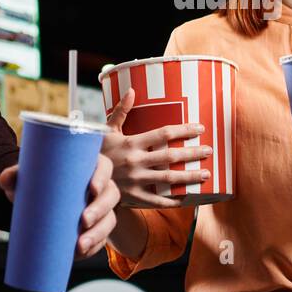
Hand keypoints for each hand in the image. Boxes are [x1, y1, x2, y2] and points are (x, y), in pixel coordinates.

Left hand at [0, 153, 120, 260]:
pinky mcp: (95, 228)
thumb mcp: (25, 177)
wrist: (36, 202)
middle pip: (111, 195)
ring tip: (81, 244)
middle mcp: (100, 187)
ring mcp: (100, 209)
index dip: (102, 176)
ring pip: (109, 219)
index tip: (92, 188)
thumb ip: (13, 176)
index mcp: (88, 167)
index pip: (104, 166)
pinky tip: (82, 253)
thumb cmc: (37, 183)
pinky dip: (94, 246)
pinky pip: (102, 239)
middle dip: (100, 209)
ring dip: (99, 233)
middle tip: (83, 220)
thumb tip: (5, 179)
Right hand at [100, 87, 209, 207]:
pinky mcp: (134, 196)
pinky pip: (157, 200)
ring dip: (189, 177)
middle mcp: (135, 161)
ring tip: (206, 174)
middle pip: (171, 156)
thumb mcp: (107, 129)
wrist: (82, 177)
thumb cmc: (98, 151)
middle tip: (209, 151)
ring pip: (168, 179)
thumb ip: (121, 111)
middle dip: (193, 154)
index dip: (184, 130)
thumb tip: (132, 90)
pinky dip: (172, 201)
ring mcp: (135, 180)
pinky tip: (186, 198)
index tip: (200, 129)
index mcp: (131, 143)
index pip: (163, 134)